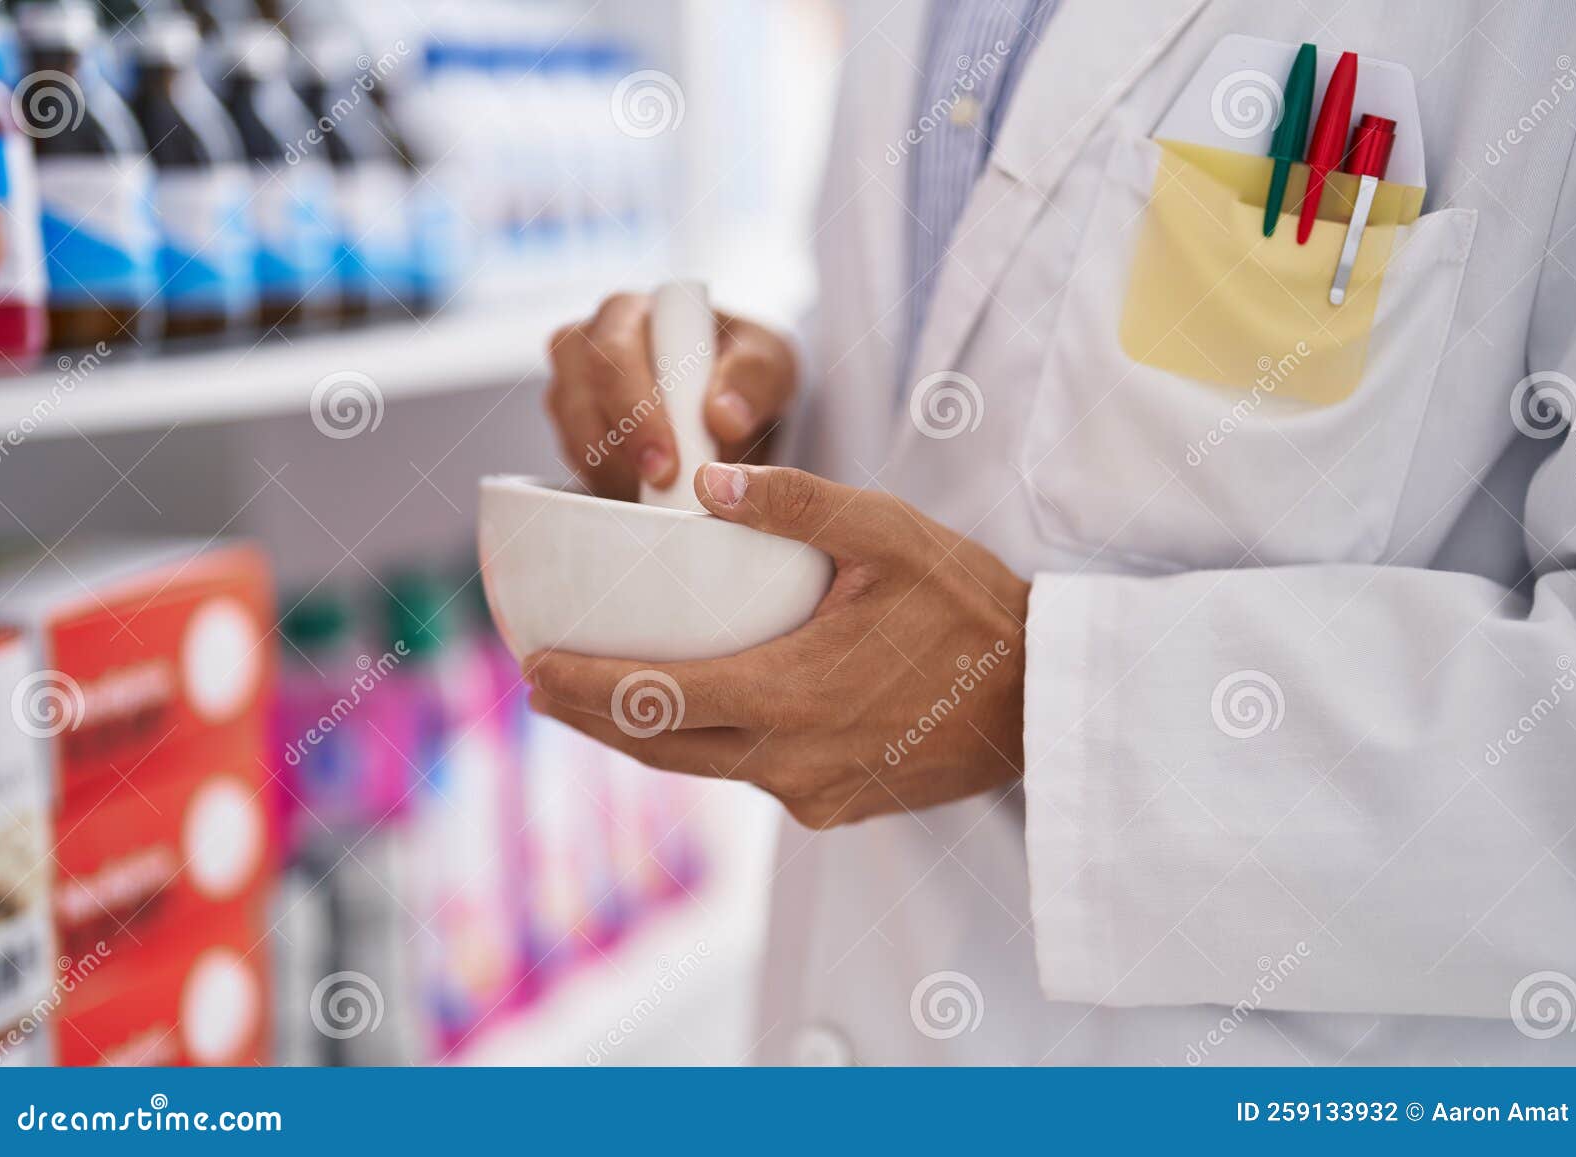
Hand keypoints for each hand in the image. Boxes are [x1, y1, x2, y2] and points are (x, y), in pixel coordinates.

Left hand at [525, 465, 1030, 827]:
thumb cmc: (969, 609)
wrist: (1042, 698)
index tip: (533, 669)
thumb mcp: (888, 534)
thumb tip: (706, 480)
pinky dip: (715, 745)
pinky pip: (755, 776)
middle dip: (593, 716)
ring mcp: (813, 794)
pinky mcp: (836, 808)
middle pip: (661, 748)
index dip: (585, 687)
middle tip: (542, 686)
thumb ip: (794, 504)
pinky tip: (706, 713)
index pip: (655, 700)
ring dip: (650, 733)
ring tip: (606, 697)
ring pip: (705, 766)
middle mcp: (790, 761)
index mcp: (790, 695)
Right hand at [545, 293, 798, 499]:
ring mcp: (571, 393)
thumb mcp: (769, 363)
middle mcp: (585, 347)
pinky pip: (580, 470)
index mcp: (626, 313)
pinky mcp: (574, 436)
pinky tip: (653, 496)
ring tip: (669, 494)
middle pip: (575, 402)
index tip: (666, 463)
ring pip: (574, 441)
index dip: (633, 412)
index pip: (612, 356)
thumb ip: (753, 380)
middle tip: (666, 491)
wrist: (734, 401)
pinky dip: (614, 489)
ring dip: (617, 476)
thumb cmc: (745, 369)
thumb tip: (722, 417)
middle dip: (619, 455)